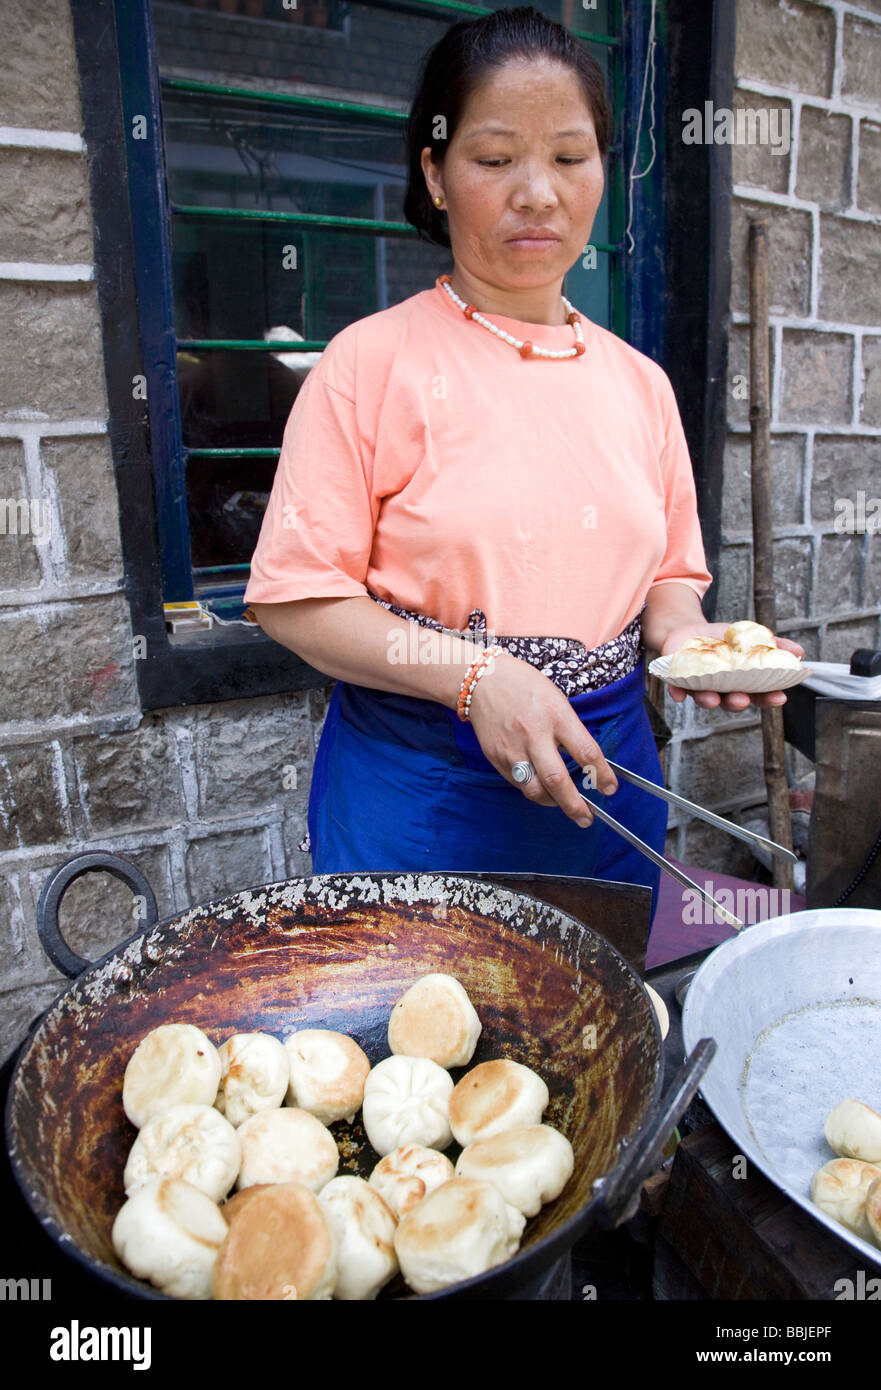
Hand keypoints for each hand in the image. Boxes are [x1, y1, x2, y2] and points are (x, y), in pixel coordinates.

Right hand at [465, 651, 617, 827]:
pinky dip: (533, 790)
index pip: (586, 752)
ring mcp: (513, 748)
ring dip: (553, 803)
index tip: (609, 788)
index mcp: (556, 715)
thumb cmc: (524, 685)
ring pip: (535, 790)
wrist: (482, 679)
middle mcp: (534, 734)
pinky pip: (518, 783)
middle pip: (558, 780)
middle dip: (575, 805)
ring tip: (564, 806)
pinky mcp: (497, 757)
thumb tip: (586, 760)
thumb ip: (569, 729)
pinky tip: (541, 789)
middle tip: (586, 818)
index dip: (602, 775)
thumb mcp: (556, 699)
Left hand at [661, 622, 804, 712]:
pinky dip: (677, 692)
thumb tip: (799, 652)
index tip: (780, 697)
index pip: (758, 695)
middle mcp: (721, 689)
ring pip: (705, 698)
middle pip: (730, 701)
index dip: (768, 698)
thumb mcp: (750, 638)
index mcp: (740, 683)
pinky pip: (677, 689)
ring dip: (708, 700)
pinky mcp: (678, 679)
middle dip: (736, 702)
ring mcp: (699, 686)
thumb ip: (773, 646)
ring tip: (712, 698)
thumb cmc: (723, 640)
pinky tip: (678, 695)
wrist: (687, 630)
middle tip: (742, 699)